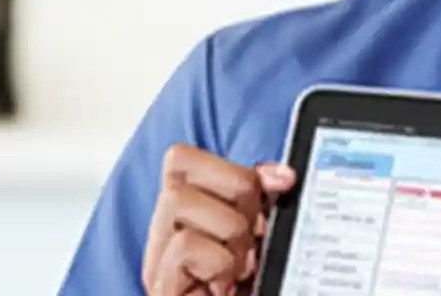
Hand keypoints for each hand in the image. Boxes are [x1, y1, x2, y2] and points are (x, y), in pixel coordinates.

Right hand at [143, 145, 296, 294]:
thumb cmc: (257, 289)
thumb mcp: (267, 242)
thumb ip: (265, 204)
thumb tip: (282, 175)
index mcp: (190, 217)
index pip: (183, 157)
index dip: (232, 163)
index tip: (279, 187)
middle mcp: (165, 235)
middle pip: (178, 162)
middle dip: (236, 190)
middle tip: (255, 234)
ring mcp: (158, 263)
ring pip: (178, 200)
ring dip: (229, 231)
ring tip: (241, 266)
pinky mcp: (162, 289)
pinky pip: (185, 247)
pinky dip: (219, 264)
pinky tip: (225, 287)